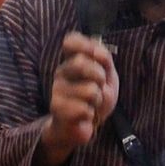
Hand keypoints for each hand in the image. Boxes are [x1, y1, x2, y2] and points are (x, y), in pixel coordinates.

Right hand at [35, 33, 118, 165]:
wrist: (84, 124)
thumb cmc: (95, 97)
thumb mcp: (108, 75)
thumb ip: (105, 59)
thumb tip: (97, 51)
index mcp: (72, 60)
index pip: (71, 41)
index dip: (86, 45)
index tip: (97, 57)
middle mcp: (61, 72)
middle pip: (81, 63)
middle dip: (99, 77)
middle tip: (99, 87)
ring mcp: (57, 90)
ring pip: (89, 90)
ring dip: (98, 100)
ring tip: (91, 103)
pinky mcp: (57, 108)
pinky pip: (85, 108)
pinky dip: (91, 113)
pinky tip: (84, 114)